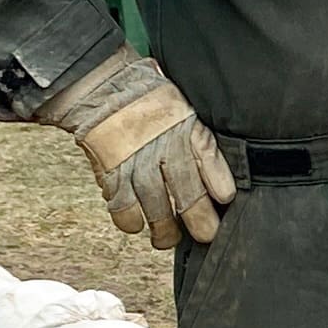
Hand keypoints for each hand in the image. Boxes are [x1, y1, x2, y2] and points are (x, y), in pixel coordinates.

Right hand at [43, 50, 234, 247]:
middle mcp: (163, 146)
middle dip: (200, 220)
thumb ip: (196, 136)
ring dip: (164, 229)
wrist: (103, 86)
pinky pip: (123, 205)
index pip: (209, 158)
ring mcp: (136, 160)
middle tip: (206, 235)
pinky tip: (136, 225)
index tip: (225, 199)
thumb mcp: (182, 107)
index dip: (219, 182)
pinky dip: (129, 221)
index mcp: (185, 127)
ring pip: (156, 206)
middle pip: (188, 192)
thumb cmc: (148, 99)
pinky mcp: (112, 170)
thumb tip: (215, 173)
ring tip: (167, 240)